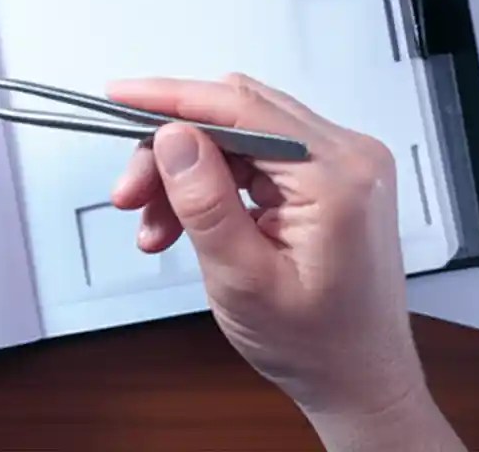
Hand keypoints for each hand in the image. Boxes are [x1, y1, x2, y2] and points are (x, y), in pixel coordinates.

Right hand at [109, 73, 462, 450]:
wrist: (359, 381)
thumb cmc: (314, 345)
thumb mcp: (242, 280)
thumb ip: (205, 202)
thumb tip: (172, 136)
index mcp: (336, 178)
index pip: (241, 108)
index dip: (172, 98)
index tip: (119, 97)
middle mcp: (347, 156)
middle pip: (235, 116)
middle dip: (171, 149)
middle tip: (130, 195)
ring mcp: (341, 164)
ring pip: (238, 136)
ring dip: (186, 173)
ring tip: (155, 226)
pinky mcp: (328, 178)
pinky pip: (254, 158)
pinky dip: (211, 184)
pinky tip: (184, 223)